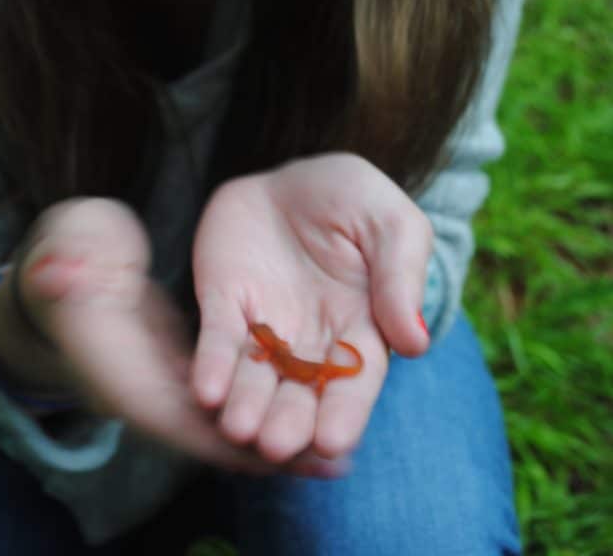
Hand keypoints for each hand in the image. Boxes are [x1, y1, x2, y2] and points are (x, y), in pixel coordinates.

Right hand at [0, 199, 332, 475]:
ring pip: (235, 411)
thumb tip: (57, 274)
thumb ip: (61, 267)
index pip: (172, 417)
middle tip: (335, 455)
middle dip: (270, 444)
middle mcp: (146, 390)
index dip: (225, 440)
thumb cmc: (65, 255)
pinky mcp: (193, 361)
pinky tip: (320, 394)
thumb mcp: (62, 257)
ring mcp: (171, 380)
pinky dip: (276, 394)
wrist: (75, 257)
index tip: (280, 451)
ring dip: (280, 422)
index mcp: (113, 371)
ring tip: (341, 440)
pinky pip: (242, 386)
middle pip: (214, 430)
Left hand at [191, 153, 432, 465]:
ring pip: (255, 376)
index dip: (345, 412)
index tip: (333, 442)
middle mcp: (311, 339)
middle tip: (276, 444)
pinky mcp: (224, 303)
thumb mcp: (391, 223)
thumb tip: (415, 343)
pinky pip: (217, 339)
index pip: (356, 380)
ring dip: (245, 404)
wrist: (295, 175)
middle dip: (288, 420)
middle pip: (301, 391)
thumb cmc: (355, 199)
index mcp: (362, 327)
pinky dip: (211, 365)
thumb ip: (401, 277)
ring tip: (237, 428)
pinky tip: (204, 390)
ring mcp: (266, 324)